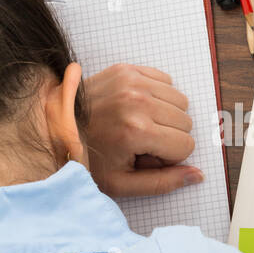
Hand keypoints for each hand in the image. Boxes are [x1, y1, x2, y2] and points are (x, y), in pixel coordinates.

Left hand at [82, 64, 203, 196]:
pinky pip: (166, 81)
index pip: (186, 145)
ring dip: (165, 115)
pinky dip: (158, 96)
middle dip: (169, 136)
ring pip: (180, 102)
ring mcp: (132, 81)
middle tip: (140, 142)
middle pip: (186, 123)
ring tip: (138, 123)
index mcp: (137, 131)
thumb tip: (198, 175)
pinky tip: (136, 107)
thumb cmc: (87, 158)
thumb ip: (164, 182)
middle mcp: (137, 102)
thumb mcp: (122, 183)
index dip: (169, 156)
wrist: (55, 126)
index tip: (145, 156)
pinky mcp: (127, 69)